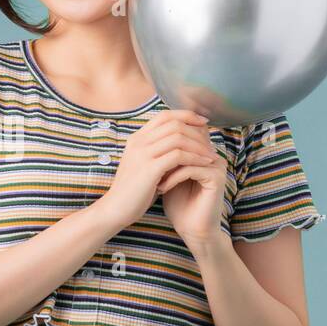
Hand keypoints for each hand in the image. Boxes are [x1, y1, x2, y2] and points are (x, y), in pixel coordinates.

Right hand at [97, 110, 217, 229]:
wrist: (115, 209)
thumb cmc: (133, 190)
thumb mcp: (144, 165)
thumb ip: (158, 152)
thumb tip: (183, 143)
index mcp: (136, 138)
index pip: (165, 116)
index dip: (186, 116)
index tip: (202, 123)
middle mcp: (138, 141)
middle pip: (174, 124)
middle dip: (197, 131)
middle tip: (210, 143)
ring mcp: (142, 153)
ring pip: (178, 137)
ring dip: (199, 146)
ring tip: (210, 156)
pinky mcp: (149, 168)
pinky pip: (179, 155)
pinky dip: (195, 158)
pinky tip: (204, 165)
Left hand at [158, 120, 226, 248]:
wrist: (191, 228)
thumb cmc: (178, 202)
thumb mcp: (168, 173)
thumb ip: (165, 155)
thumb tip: (147, 136)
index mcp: (202, 150)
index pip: (182, 132)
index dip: (162, 142)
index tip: (145, 157)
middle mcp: (212, 154)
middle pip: (185, 139)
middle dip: (163, 152)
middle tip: (146, 164)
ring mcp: (216, 165)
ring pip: (186, 154)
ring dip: (165, 166)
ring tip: (151, 178)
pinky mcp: (217, 177)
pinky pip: (190, 169)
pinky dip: (172, 177)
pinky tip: (161, 188)